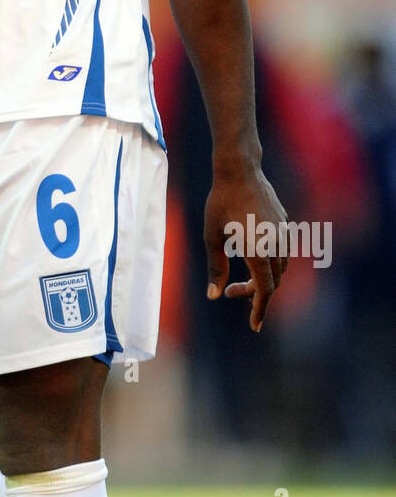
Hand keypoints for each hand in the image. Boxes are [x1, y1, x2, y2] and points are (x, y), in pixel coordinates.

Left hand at [204, 164, 288, 331]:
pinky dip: (271, 263)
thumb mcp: (212, 237)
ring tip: (240, 278)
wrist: (240, 171)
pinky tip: (252, 256)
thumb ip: (216, 268)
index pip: (265, 290)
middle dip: (254, 293)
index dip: (259, 309)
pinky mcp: (285, 223)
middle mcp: (276, 244)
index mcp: (259, 251)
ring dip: (264, 279)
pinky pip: (283, 251)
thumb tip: (213, 295)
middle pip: (273, 282)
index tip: (254, 325)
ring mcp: (284, 233)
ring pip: (280, 268)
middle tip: (230, 292)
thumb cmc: (221, 203)